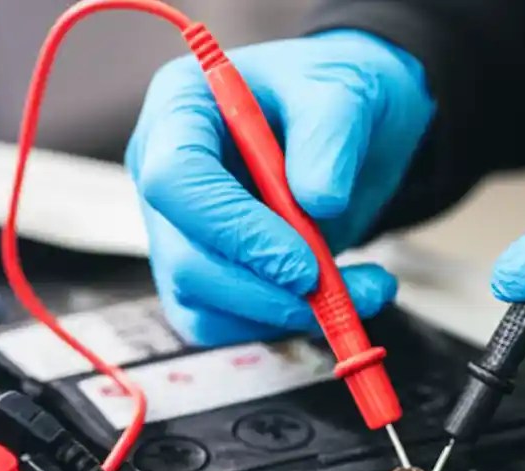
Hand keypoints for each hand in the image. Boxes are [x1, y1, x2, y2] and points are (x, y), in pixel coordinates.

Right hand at [126, 30, 433, 344]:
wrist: (351, 126)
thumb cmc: (334, 93)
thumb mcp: (346, 92)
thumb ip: (330, 138)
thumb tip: (318, 200)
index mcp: (181, 110)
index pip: (176, 182)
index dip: (235, 231)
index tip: (303, 263)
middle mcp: (163, 171)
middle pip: (184, 258)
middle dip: (264, 290)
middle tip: (338, 292)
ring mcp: (178, 228)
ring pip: (201, 302)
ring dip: (281, 314)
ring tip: (362, 292)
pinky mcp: (203, 270)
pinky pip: (222, 322)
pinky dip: (281, 323)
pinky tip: (337, 301)